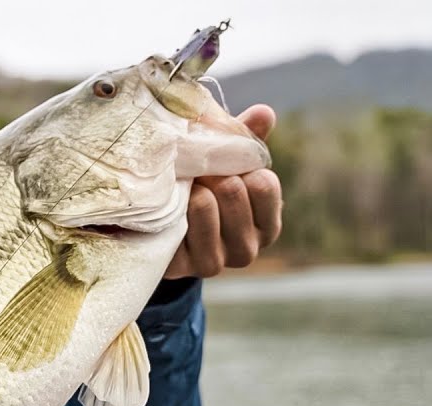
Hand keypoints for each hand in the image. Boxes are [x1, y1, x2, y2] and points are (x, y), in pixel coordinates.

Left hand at [166, 104, 283, 278]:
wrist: (164, 235)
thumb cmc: (205, 195)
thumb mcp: (228, 168)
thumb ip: (247, 142)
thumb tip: (264, 112)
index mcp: (267, 224)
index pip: (265, 186)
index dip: (241, 167)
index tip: (225, 164)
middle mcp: (248, 248)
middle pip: (233, 191)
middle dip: (211, 172)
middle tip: (198, 172)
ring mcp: (218, 262)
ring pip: (205, 205)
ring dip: (190, 188)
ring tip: (186, 187)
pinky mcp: (187, 266)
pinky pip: (181, 223)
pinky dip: (175, 207)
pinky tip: (173, 206)